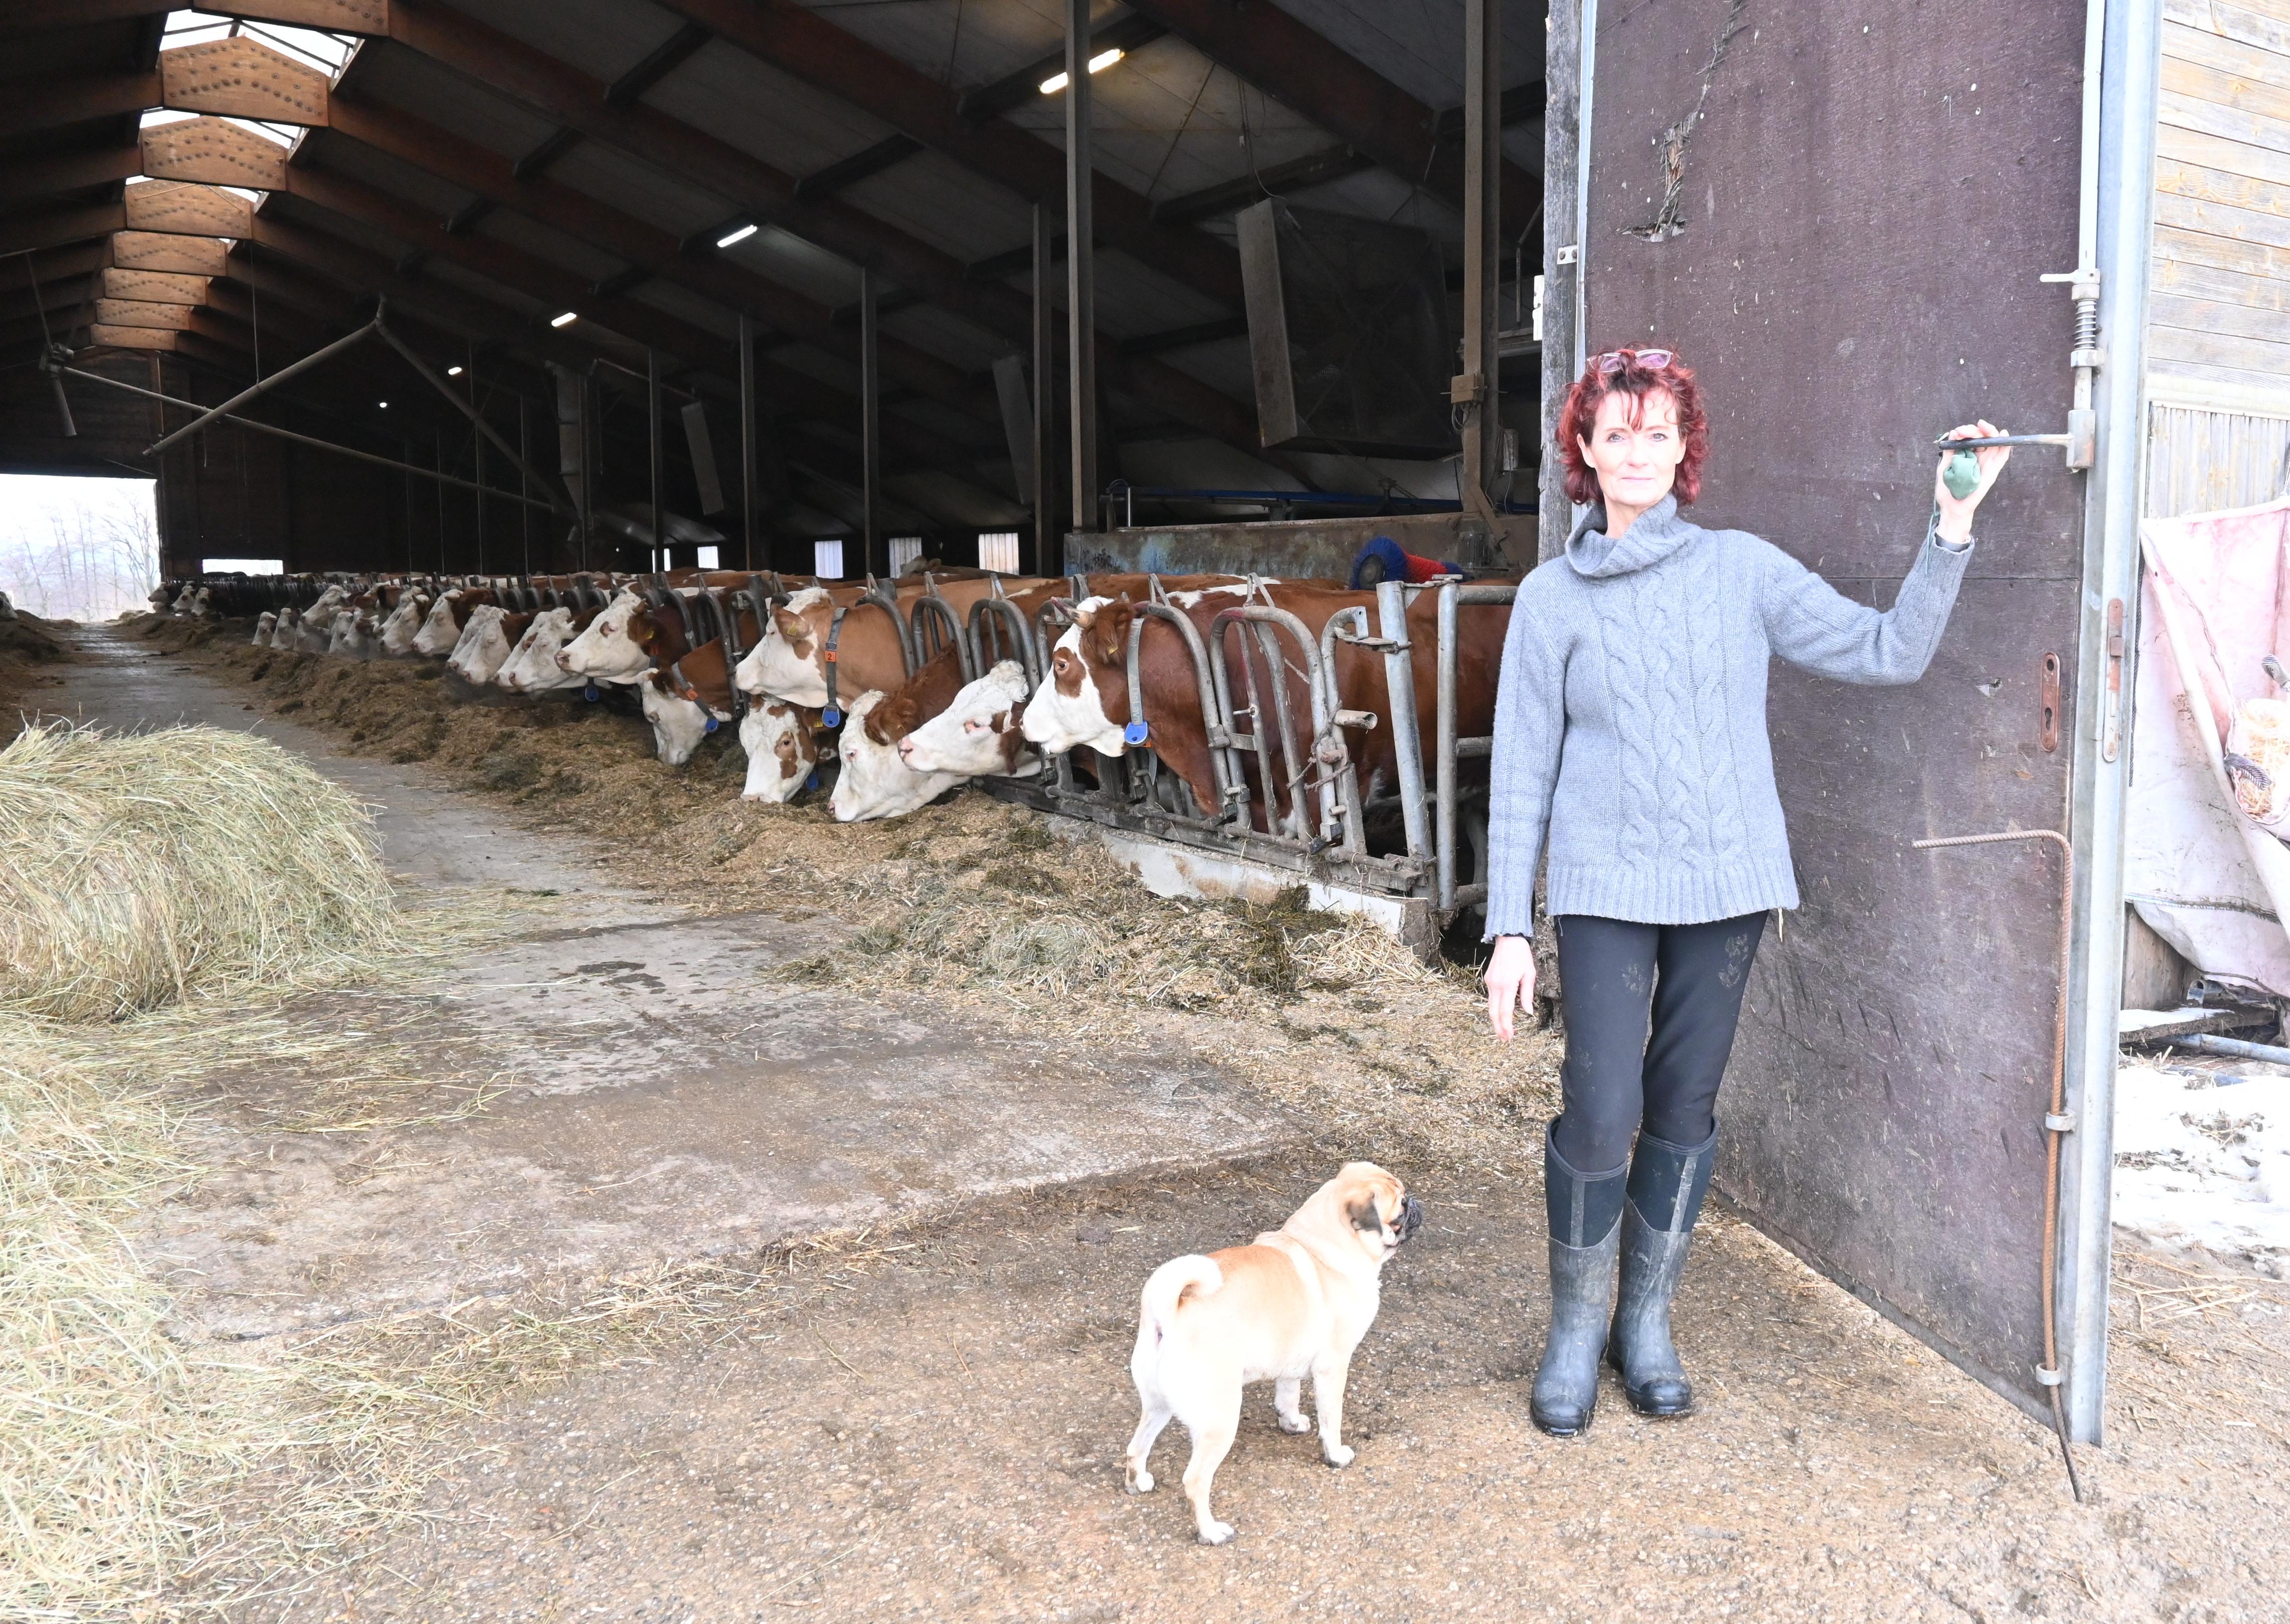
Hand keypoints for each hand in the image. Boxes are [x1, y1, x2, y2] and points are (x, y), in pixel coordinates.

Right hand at [1484, 934, 1535, 1040]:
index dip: (1507, 1025)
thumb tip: (1528, 1011)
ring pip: (1491, 1006)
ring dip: (1496, 1019)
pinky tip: (1502, 1012)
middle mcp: (1495, 985)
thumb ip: (1527, 995)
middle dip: (1498, 1027)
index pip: (1506, 1011)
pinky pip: (1491, 997)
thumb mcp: (1529, 974)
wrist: (1508, 939)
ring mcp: (1490, 982)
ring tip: (1503, 1029)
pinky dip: (1496, 1007)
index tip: (1510, 1036)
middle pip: (1494, 1012)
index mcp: (1507, 985)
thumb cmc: (1521, 955)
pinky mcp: (1488, 979)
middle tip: (1504, 1039)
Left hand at [1933, 419, 2010, 544]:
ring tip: (1983, 427)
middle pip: (1982, 437)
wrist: (1952, 507)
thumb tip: (1953, 434)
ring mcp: (1987, 463)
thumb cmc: (1947, 490)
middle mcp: (1978, 457)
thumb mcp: (1944, 468)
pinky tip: (2004, 435)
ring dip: (1989, 432)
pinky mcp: (1993, 471)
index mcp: (1966, 454)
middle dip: (1974, 430)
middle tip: (1964, 431)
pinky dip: (2005, 445)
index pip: (1969, 437)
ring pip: (1993, 443)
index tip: (1957, 432)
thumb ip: (1949, 452)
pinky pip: (2002, 457)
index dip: (1965, 431)